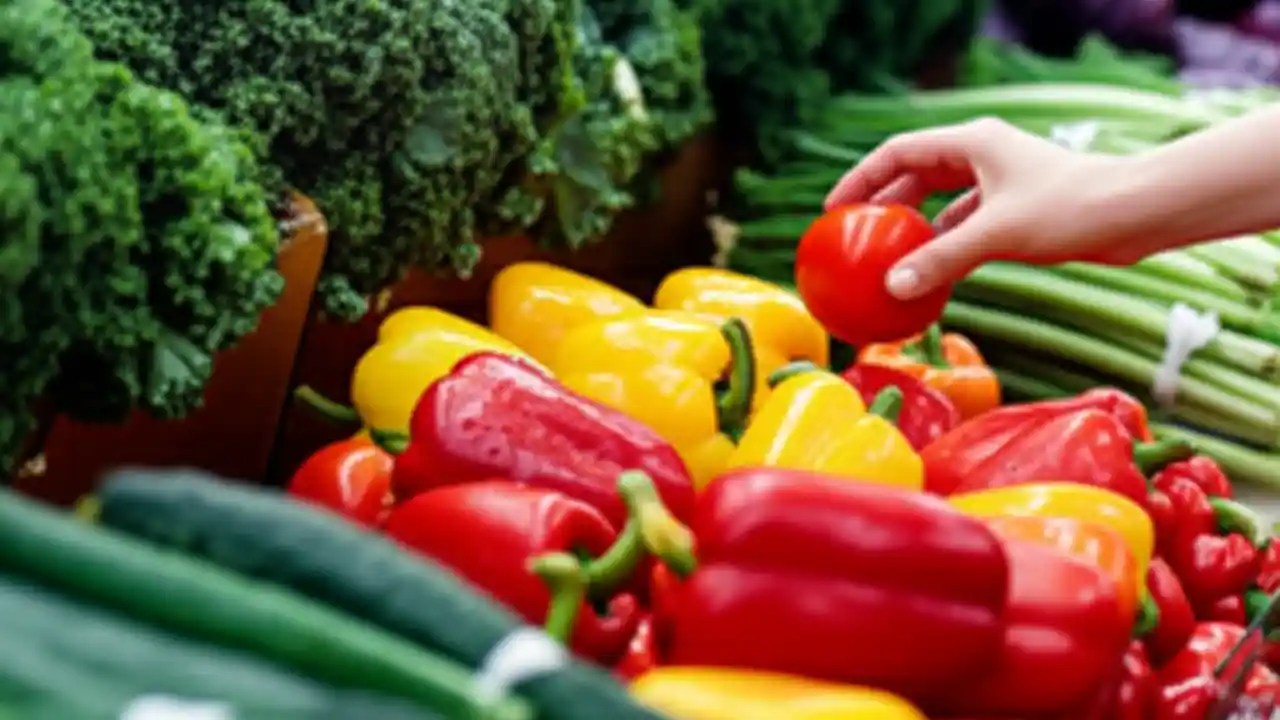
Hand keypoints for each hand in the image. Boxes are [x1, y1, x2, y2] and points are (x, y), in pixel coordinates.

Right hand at [824, 118, 1136, 299]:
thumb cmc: (1070, 208)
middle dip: (882, 204)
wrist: (1135, 213)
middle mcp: (981, 155)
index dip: (861, 179)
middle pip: (914, 174)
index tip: (835, 209)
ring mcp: (999, 181)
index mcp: (971, 142)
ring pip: (940, 201)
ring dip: (913, 227)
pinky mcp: (1015, 207)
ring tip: (885, 257)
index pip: (898, 152)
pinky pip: (964, 223)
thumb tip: (894, 288)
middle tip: (853, 235)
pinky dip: (943, 244)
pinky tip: (931, 273)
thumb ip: (941, 260)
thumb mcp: (996, 234)